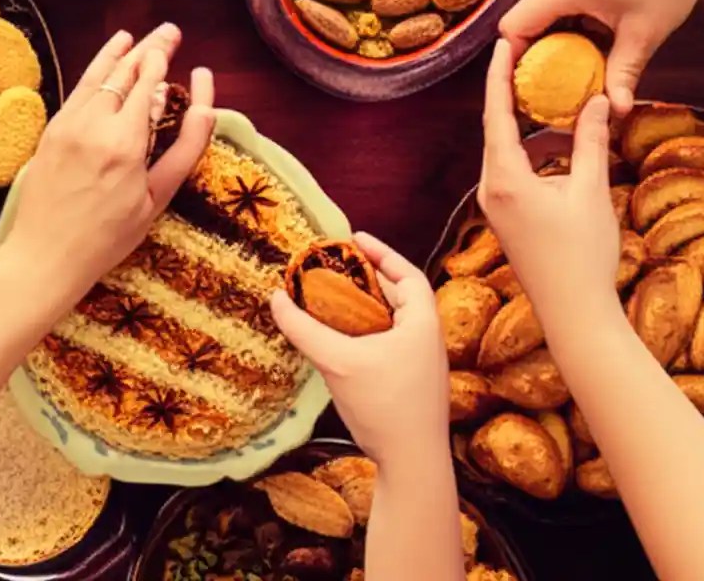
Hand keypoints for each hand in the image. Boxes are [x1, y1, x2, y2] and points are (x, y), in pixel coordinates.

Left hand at [0, 24, 214, 316]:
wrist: (45, 255)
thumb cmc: (109, 236)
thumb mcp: (157, 199)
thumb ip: (183, 150)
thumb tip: (205, 108)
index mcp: (126, 143)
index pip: (148, 85)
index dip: (162, 61)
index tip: (176, 45)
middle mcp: (95, 125)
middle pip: (126, 73)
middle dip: (149, 49)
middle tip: (169, 31)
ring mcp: (69, 124)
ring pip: (99, 76)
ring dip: (120, 53)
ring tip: (136, 36)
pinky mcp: (52, 131)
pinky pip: (79, 90)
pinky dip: (95, 70)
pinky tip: (106, 60)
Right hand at [271, 233, 448, 467]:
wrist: (412, 464)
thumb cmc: (385, 407)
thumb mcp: (339, 362)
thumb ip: (306, 329)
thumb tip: (276, 298)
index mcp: (423, 322)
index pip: (407, 273)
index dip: (381, 253)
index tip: (354, 239)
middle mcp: (428, 338)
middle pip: (398, 296)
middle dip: (366, 281)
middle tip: (333, 270)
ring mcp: (421, 364)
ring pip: (391, 324)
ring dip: (364, 311)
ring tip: (332, 303)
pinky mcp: (411, 385)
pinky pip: (387, 346)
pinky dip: (365, 336)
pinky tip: (340, 344)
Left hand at [478, 40, 619, 329]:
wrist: (572, 313)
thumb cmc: (582, 255)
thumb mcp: (591, 190)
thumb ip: (590, 141)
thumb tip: (597, 100)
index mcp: (504, 179)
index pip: (496, 114)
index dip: (500, 74)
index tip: (505, 42)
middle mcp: (490, 189)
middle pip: (497, 128)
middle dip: (515, 93)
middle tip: (531, 56)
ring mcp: (495, 205)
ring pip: (508, 151)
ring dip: (531, 125)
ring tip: (555, 95)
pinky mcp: (506, 217)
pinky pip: (514, 170)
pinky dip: (534, 151)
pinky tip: (560, 141)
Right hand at [499, 0, 703, 113]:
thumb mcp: (644, 33)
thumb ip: (622, 74)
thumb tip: (615, 113)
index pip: (512, 27)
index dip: (516, 60)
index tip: (532, 86)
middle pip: (525, 18)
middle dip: (539, 52)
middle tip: (558, 81)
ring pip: (541, 6)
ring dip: (556, 34)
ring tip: (579, 58)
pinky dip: (566, 16)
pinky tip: (593, 30)